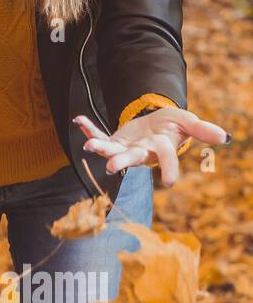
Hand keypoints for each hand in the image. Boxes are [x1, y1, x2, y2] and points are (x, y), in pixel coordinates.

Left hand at [74, 108, 229, 186]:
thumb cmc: (172, 126)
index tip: (170, 182)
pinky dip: (88, 127)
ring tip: (89, 145)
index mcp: (161, 148)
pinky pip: (99, 133)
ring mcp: (125, 148)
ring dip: (100, 146)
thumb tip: (225, 137)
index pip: (166, 159)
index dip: (169, 169)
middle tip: (111, 167)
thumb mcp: (187, 123)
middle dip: (121, 162)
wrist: (155, 124)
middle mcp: (141, 152)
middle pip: (131, 158)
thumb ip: (202, 130)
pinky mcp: (113, 140)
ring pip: (111, 150)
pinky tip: (78, 120)